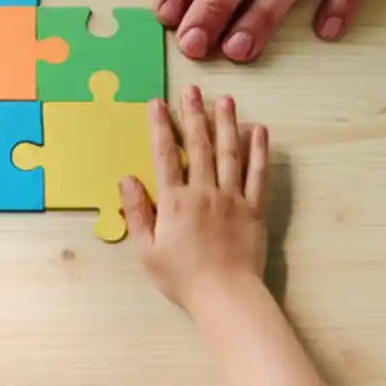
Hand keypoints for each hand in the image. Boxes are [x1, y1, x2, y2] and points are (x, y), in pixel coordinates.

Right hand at [121, 87, 267, 310]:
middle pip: (198, 145)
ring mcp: (231, 198)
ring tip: (225, 99)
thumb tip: (126, 178)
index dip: (160, 127)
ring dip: (226, 123)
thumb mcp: (147, 250)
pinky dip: (258, 151)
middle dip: (194, 114)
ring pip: (228, 153)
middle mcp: (203, 192)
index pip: (165, 155)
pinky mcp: (254, 209)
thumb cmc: (182, 278)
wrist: (225, 296)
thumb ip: (137, 212)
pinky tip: (259, 131)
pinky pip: (257, 174)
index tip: (157, 103)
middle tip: (192, 89)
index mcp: (175, 201)